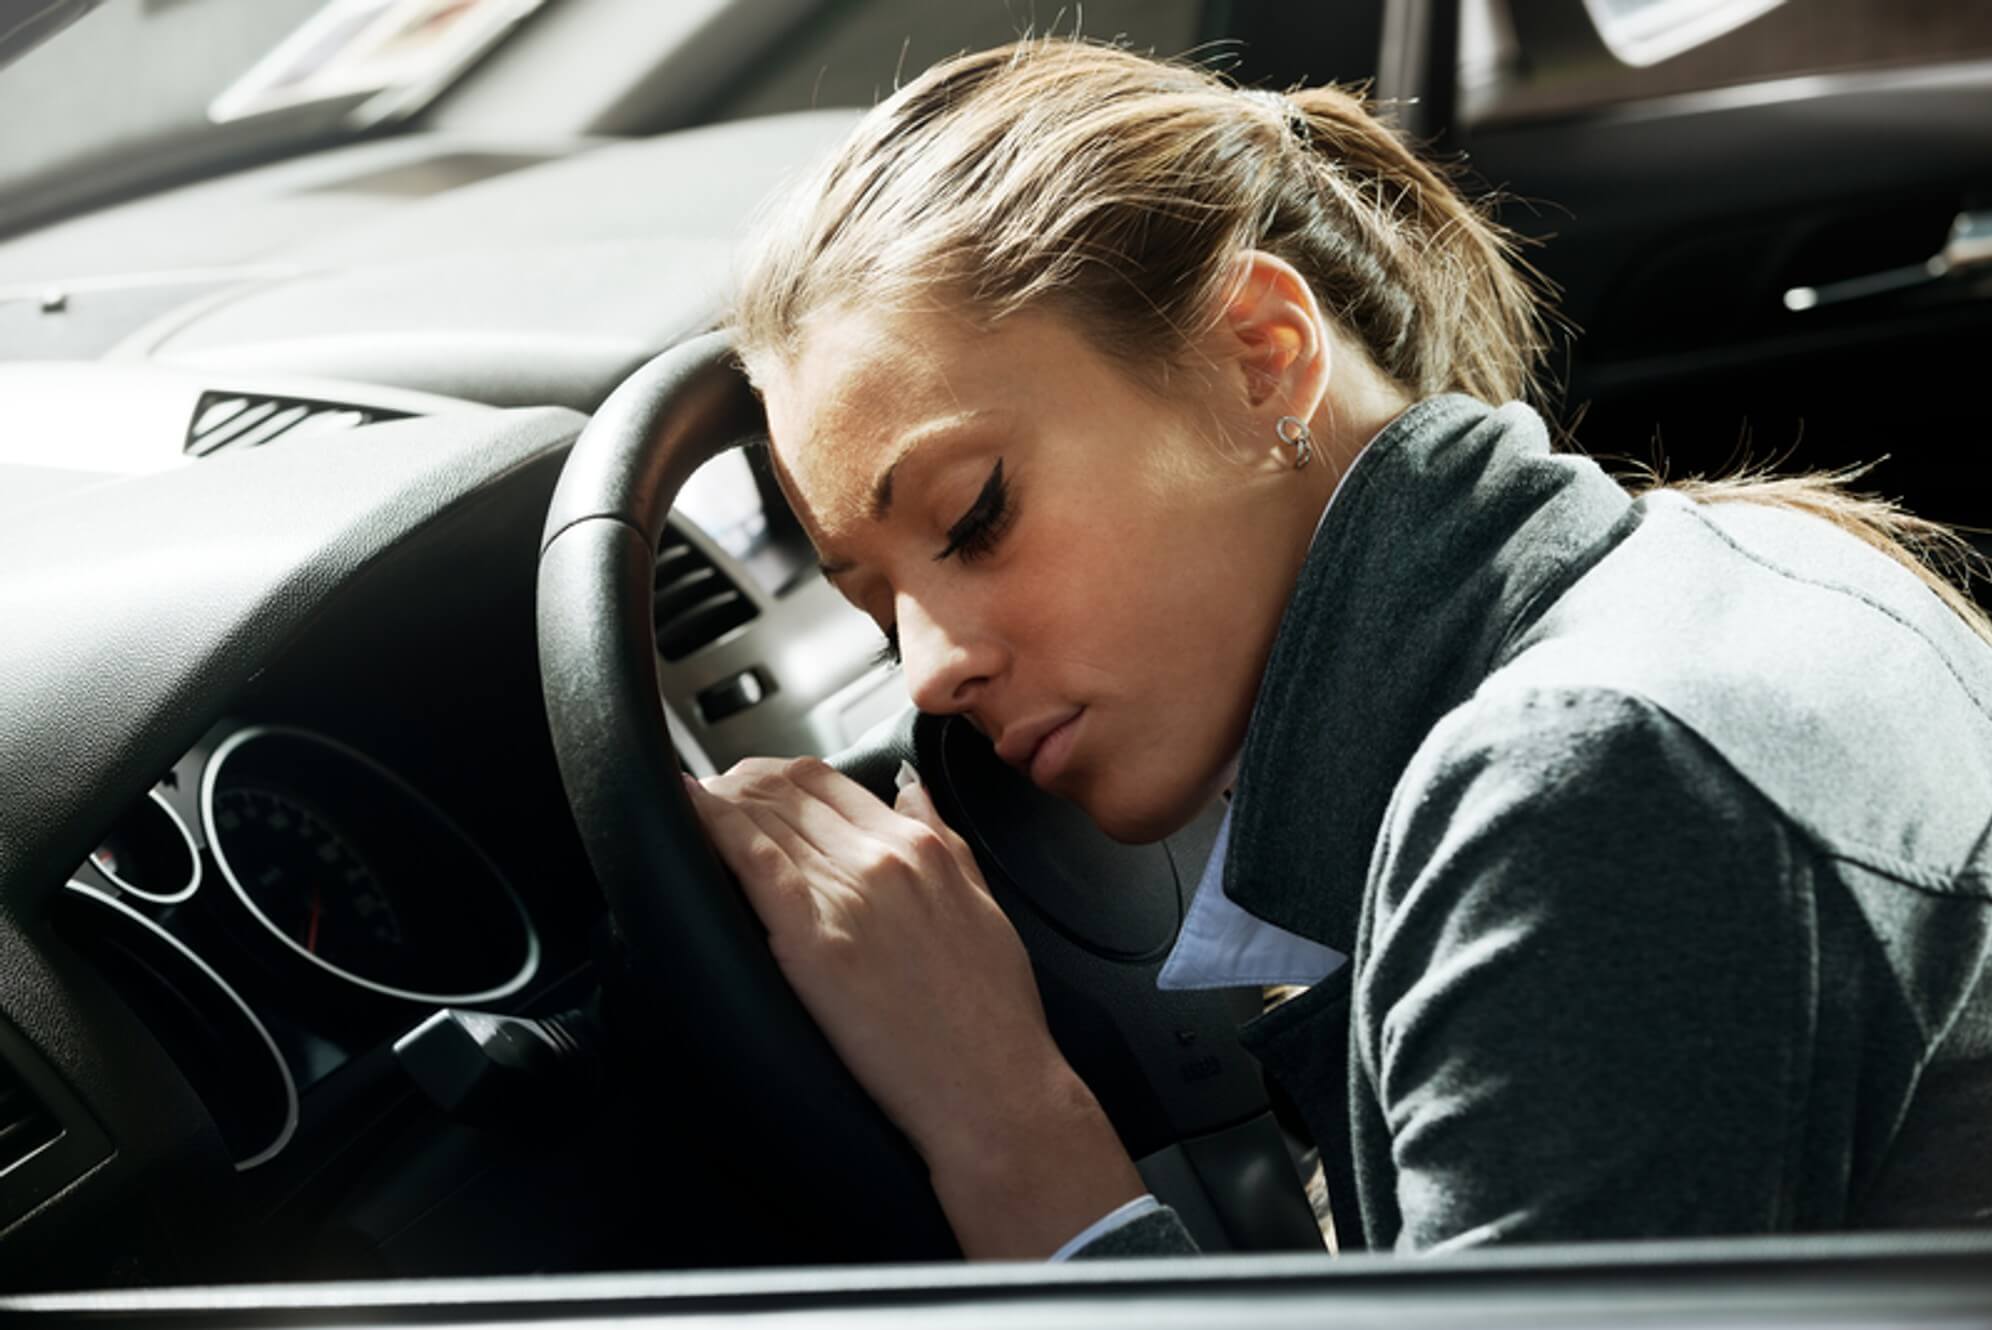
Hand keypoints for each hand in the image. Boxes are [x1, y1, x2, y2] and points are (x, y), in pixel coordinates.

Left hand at [683, 756, 1144, 1256]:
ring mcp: (847, 895)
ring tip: (689, 807)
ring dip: (717, 801)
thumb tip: (910, 790)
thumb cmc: (992, 1017)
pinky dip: (712, 823)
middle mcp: (883, 858)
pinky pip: (752, 859)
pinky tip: (685, 809)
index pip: (827, 781)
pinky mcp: (812, 939)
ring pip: (763, 813)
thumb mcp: (983, 904)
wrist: (993, 1088)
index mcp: (922, 848)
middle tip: (708, 797)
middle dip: (738, 783)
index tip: (749, 787)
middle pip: (787, 789)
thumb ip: (944, 838)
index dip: (776, 777)